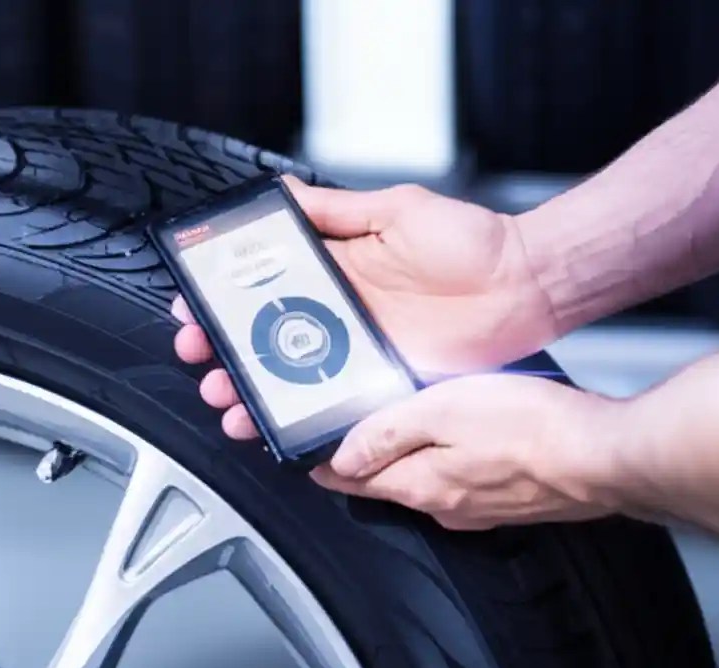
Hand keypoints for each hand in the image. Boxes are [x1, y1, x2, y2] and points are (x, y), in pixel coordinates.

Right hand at [172, 176, 557, 438]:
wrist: (525, 285)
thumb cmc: (470, 242)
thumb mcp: (396, 210)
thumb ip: (336, 209)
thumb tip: (280, 192)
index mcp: (334, 270)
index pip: (262, 287)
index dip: (223, 299)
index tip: (194, 307)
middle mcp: (338, 314)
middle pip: (263, 339)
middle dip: (222, 351)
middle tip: (199, 357)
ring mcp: (357, 353)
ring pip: (287, 378)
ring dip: (248, 390)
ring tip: (226, 399)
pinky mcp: (381, 385)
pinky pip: (331, 406)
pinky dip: (298, 419)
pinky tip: (271, 424)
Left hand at [310, 374, 618, 529]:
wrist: (609, 457)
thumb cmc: (532, 428)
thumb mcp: (441, 411)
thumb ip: (387, 433)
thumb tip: (342, 457)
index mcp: (421, 487)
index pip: (352, 480)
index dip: (324, 463)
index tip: (306, 454)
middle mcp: (448, 507)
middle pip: (390, 483)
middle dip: (366, 462)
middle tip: (350, 432)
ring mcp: (485, 509)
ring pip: (431, 484)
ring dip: (412, 462)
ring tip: (404, 431)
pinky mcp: (517, 500)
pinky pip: (469, 483)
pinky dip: (455, 464)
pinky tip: (466, 443)